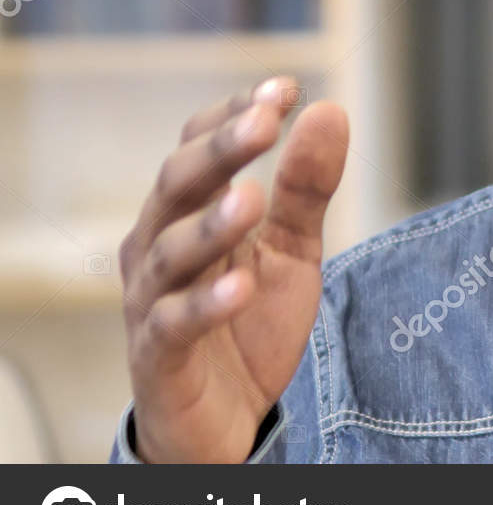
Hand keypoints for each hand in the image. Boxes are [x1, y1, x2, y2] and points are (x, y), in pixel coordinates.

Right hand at [119, 77, 347, 461]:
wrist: (223, 419)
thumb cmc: (248, 321)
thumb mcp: (293, 250)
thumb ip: (307, 187)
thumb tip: (329, 109)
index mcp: (188, 212)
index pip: (198, 147)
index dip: (235, 115)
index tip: (285, 86)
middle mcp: (159, 246)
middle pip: (178, 185)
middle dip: (222, 150)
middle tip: (266, 121)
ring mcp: (152, 301)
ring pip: (170, 252)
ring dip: (211, 223)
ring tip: (252, 198)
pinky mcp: (159, 358)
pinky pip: (174, 326)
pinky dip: (206, 304)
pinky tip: (242, 285)